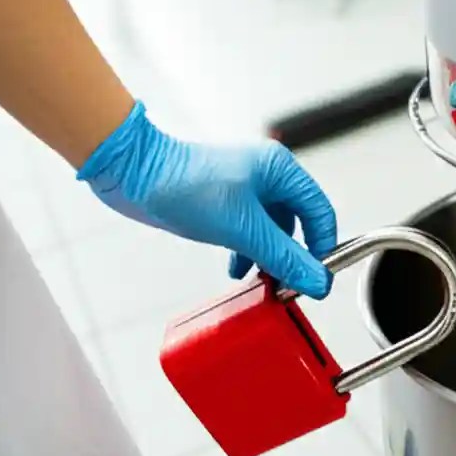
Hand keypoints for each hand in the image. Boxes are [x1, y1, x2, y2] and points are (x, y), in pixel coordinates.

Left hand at [77, 103, 337, 298]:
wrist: (133, 174)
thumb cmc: (183, 186)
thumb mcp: (242, 229)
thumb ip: (284, 257)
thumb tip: (317, 281)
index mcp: (280, 170)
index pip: (320, 212)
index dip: (322, 247)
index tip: (315, 278)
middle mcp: (267, 175)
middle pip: (299, 222)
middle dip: (293, 256)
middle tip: (289, 284)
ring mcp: (246, 187)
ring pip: (273, 229)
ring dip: (270, 257)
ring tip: (263, 280)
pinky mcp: (225, 201)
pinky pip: (250, 230)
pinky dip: (249, 251)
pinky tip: (237, 268)